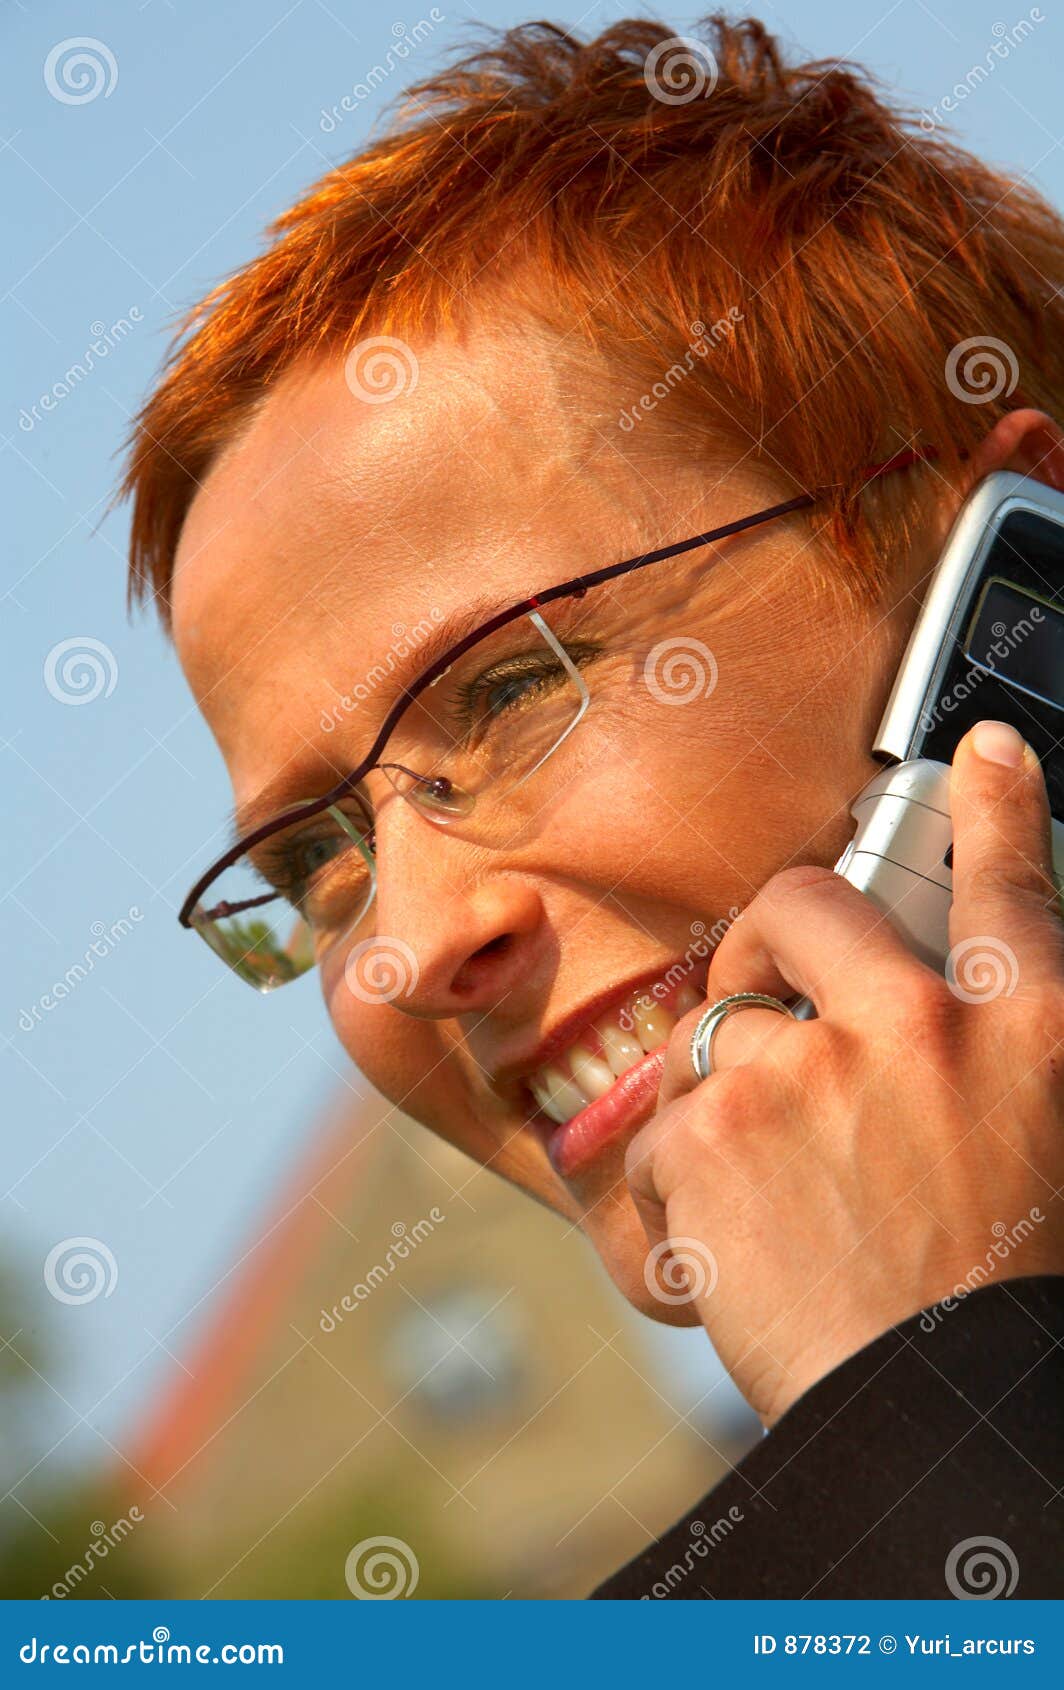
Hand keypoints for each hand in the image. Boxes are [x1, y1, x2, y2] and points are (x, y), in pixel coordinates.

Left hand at [625, 720, 1063, 1426]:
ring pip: (720, 1027)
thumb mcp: (1041, 1148)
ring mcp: (806, 1071)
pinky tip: (734, 1247)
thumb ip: (985, 1069)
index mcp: (1029, 1033)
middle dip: (772, 933)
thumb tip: (935, 1030)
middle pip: (807, 902)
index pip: (1015, 884)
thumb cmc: (997, 1302)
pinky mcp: (713, 1134)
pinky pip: (666, 1128)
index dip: (1001, 808)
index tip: (985, 754)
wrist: (938, 1419)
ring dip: (729, 1093)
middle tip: (767, 990)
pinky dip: (683, 1186)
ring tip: (773, 1192)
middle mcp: (918, 1026)